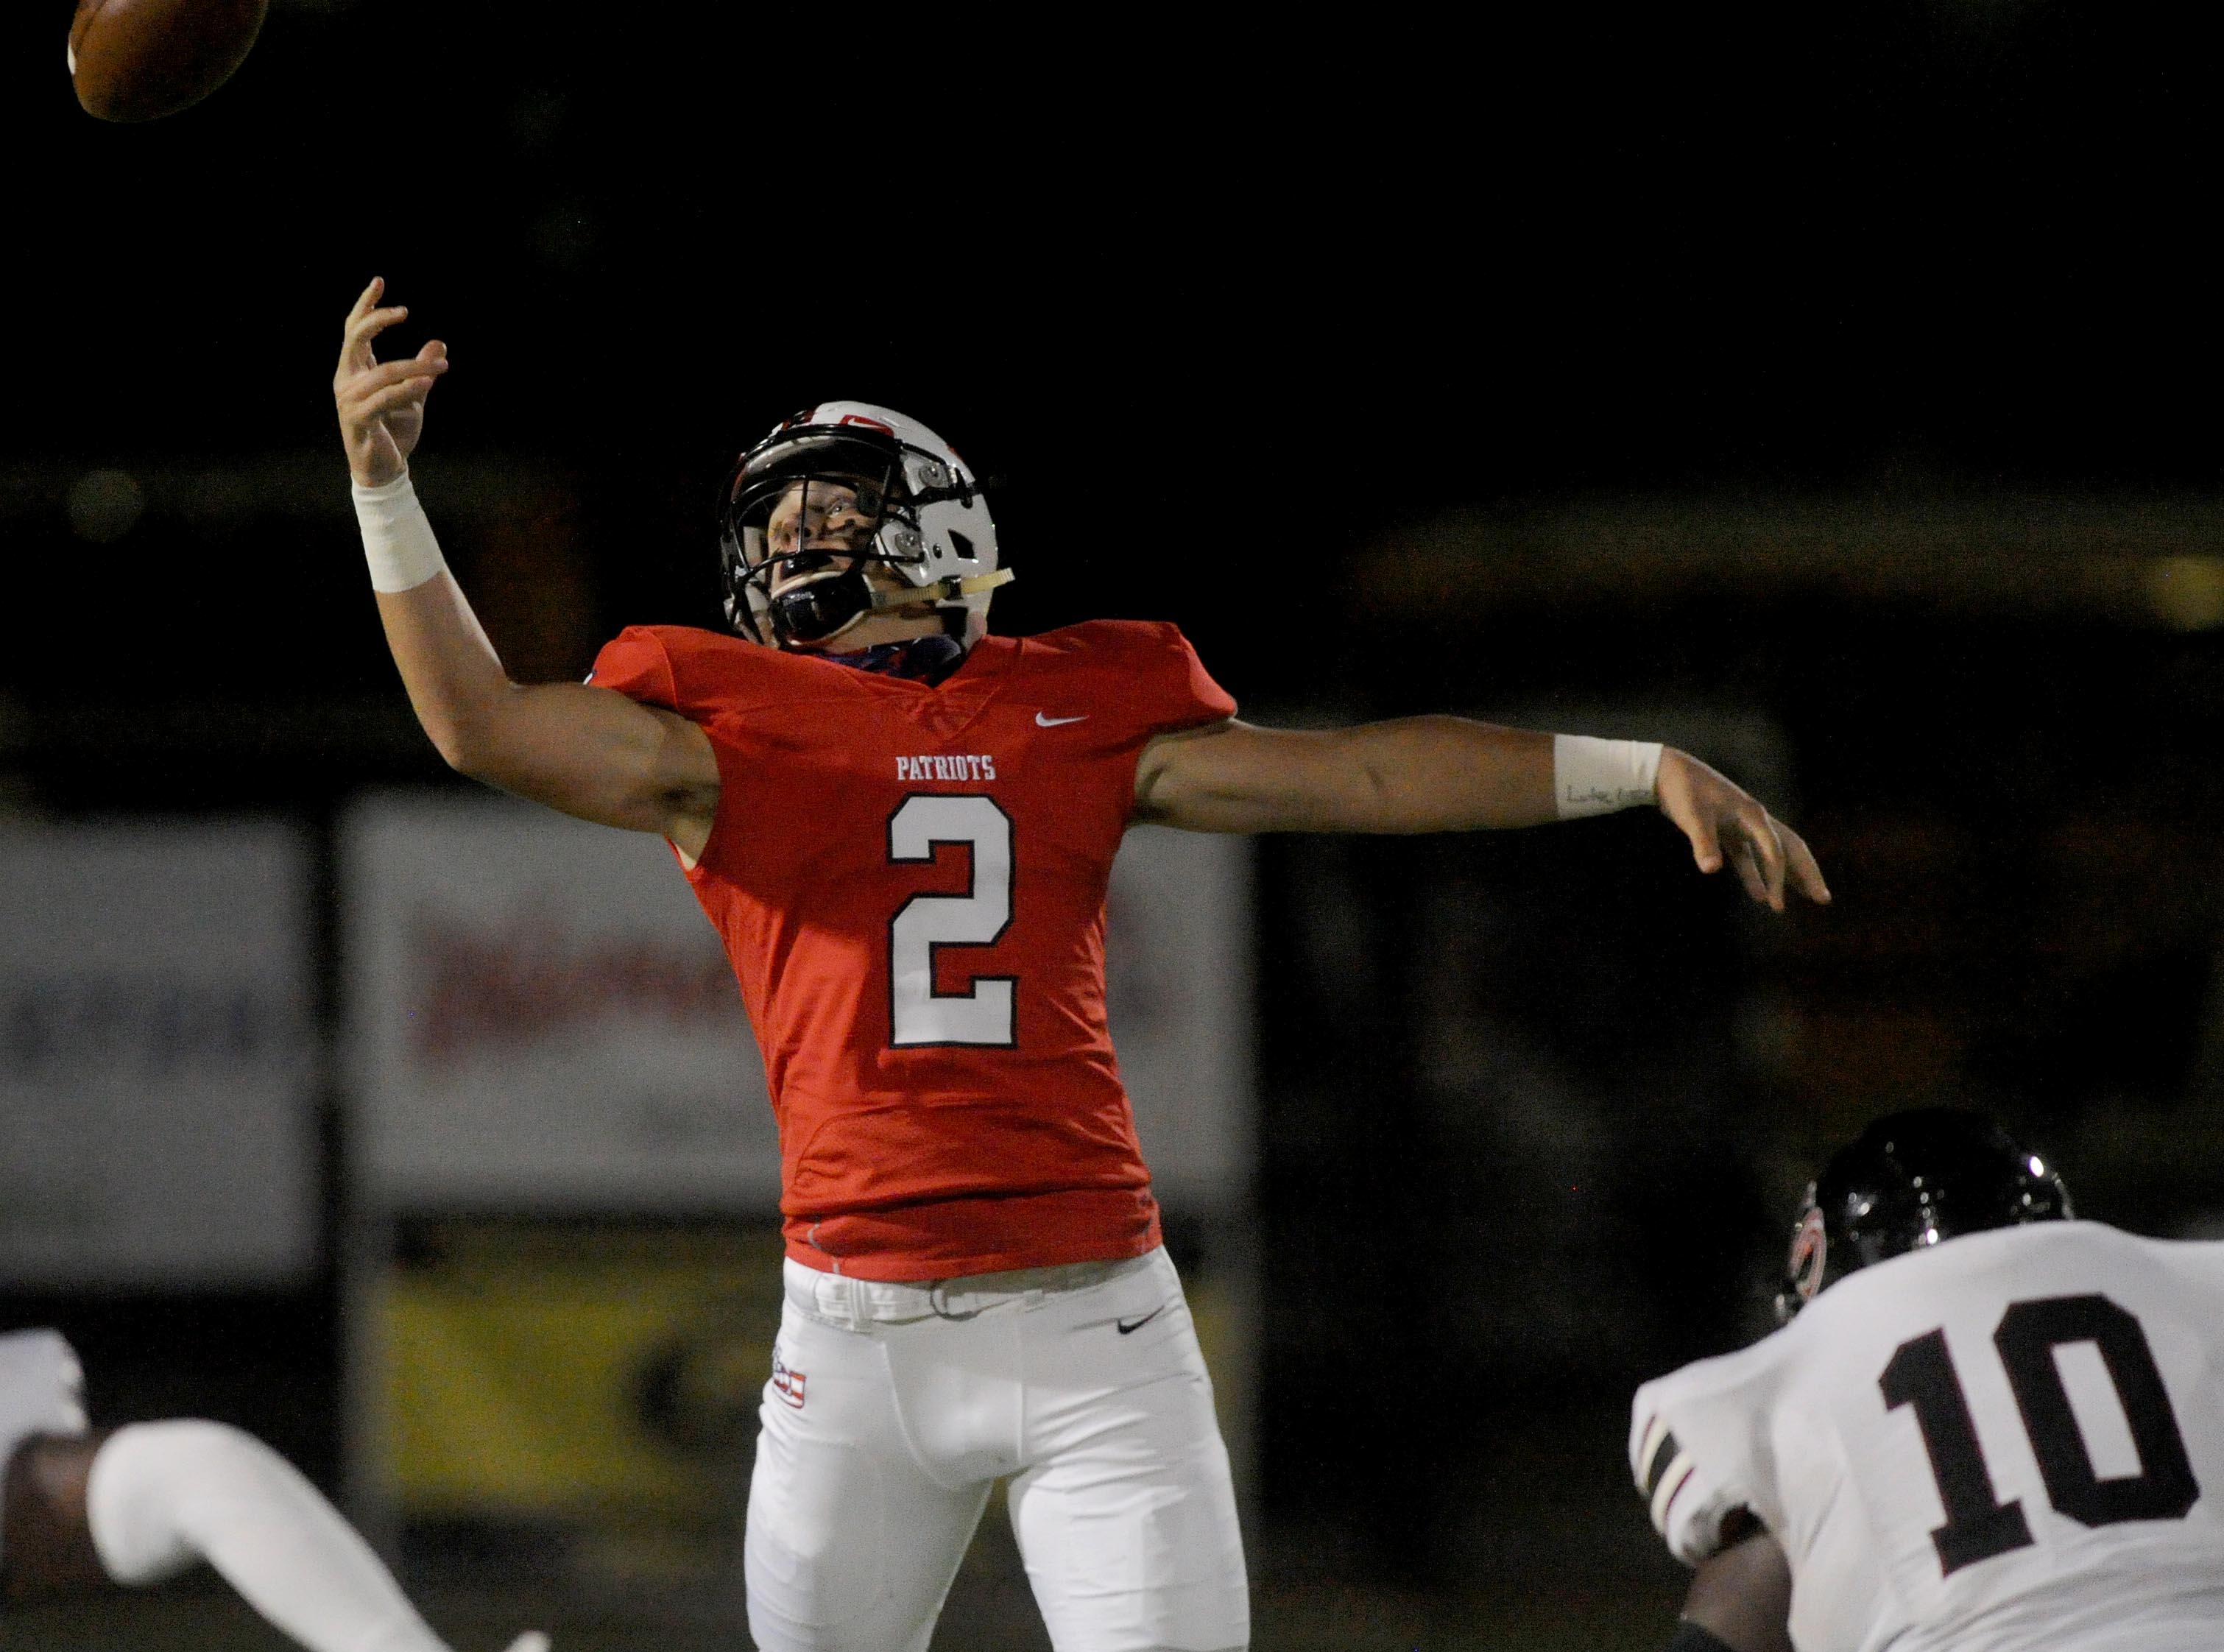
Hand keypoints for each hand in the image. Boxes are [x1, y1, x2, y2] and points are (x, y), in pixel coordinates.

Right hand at [334, 276, 447, 487]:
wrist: (385, 469)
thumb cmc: (394, 431)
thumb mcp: (415, 395)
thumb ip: (422, 370)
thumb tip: (439, 344)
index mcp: (355, 370)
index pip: (355, 330)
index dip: (365, 306)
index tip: (379, 281)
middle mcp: (346, 379)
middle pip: (356, 338)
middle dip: (378, 320)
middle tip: (405, 311)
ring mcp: (349, 399)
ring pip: (384, 372)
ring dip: (416, 367)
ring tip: (442, 368)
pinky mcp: (358, 420)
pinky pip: (385, 399)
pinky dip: (407, 390)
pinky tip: (427, 383)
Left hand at [1656, 748, 1830, 912]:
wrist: (1667, 771)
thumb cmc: (1681, 790)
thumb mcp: (1692, 816)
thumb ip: (1703, 843)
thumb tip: (1712, 869)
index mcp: (1753, 815)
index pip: (1774, 852)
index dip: (1777, 879)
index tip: (1775, 905)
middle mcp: (1755, 819)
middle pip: (1790, 848)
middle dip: (1807, 873)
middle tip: (1823, 899)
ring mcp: (1742, 825)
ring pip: (1773, 853)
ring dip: (1788, 876)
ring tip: (1806, 896)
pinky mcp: (1728, 830)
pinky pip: (1748, 856)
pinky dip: (1755, 875)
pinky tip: (1758, 896)